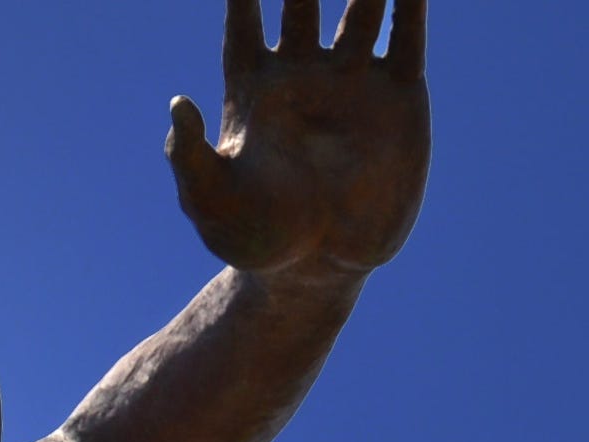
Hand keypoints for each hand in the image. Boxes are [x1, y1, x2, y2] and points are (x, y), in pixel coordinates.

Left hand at [168, 0, 430, 278]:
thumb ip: (186, 154)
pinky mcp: (396, 98)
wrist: (316, 268)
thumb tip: (176, 102)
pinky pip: (406, 38)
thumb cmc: (254, 238)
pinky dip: (411, 4)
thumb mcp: (208, 200)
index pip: (245, 21)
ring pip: (360, 7)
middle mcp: (303, 74)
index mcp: (253, 90)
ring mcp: (351, 81)